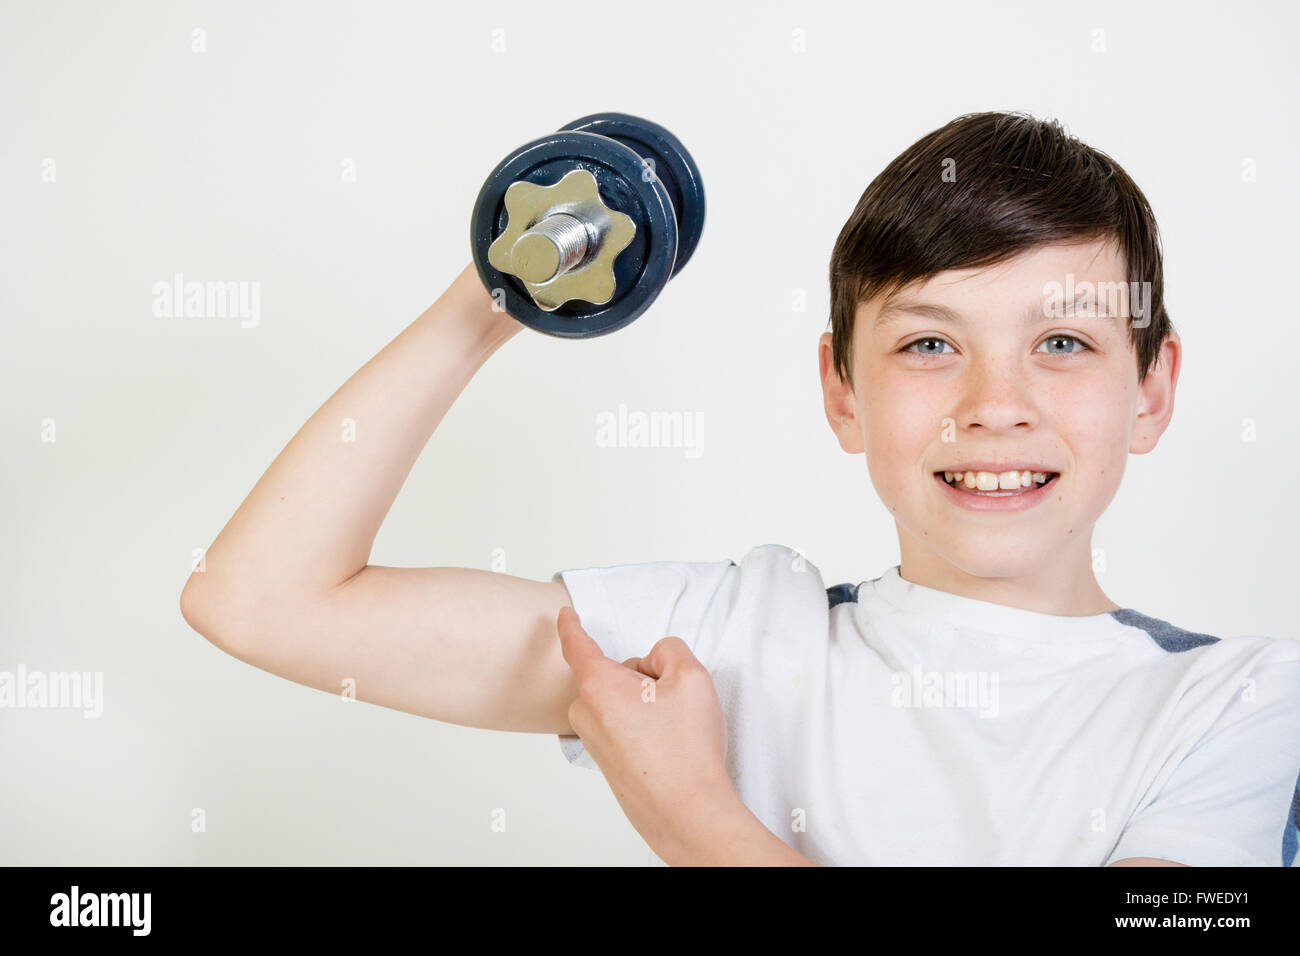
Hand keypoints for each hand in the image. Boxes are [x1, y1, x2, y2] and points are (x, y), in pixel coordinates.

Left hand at [556, 605, 732, 860]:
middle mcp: (586, 713)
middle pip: (610, 674)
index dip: (572, 625)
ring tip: (670, 727)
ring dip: (641, 703)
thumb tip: (654, 661)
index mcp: (598, 685)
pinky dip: (641, 726)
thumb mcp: (691, 677)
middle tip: (670, 698)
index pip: (576, 645)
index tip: (566, 614)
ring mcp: (593, 740)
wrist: (686, 810)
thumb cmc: (685, 748)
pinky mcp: (605, 761)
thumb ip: (670, 650)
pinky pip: (620, 726)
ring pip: (616, 701)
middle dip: (639, 676)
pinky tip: (665, 745)